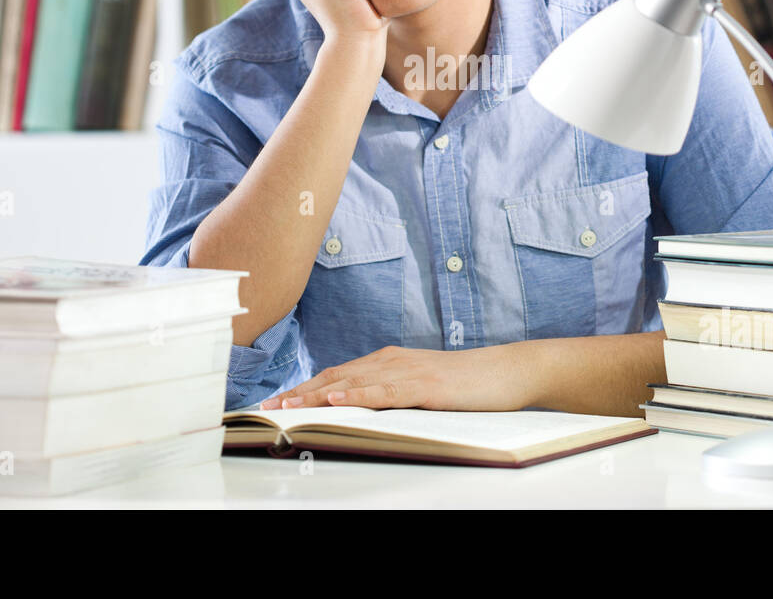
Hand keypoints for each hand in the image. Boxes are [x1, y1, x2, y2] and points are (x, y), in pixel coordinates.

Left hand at [258, 344, 533, 411]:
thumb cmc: (465, 384)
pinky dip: (358, 396)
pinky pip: (385, 392)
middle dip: (298, 393)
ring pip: (353, 384)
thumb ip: (390, 394)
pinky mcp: (425, 385)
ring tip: (288, 406)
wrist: (506, 372)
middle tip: (266, 407)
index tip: (275, 402)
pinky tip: (337, 401)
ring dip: (316, 396)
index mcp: (387, 362)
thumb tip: (358, 410)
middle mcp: (391, 362)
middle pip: (335, 377)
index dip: (303, 388)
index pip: (336, 376)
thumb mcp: (420, 388)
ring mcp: (408, 372)